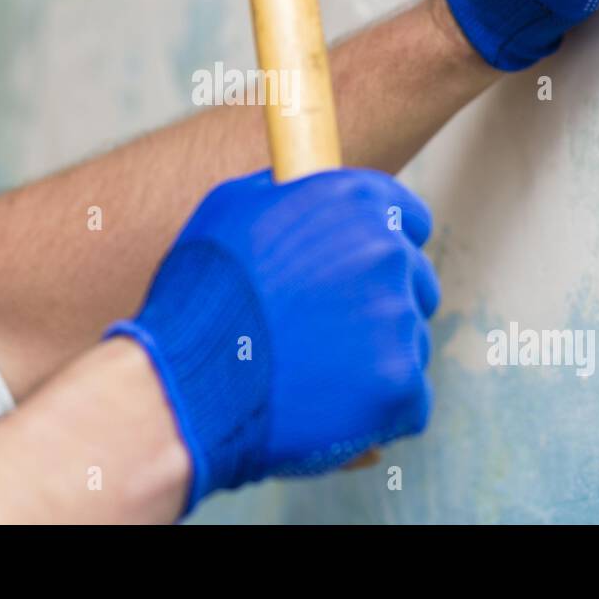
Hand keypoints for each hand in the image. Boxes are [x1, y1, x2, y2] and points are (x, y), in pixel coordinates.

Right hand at [107, 168, 438, 511]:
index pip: (408, 219)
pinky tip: (331, 409)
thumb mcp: (228, 210)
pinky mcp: (400, 385)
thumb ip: (282, 193)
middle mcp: (385, 251)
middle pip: (415, 281)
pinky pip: (410, 398)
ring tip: (314, 374)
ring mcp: (396, 319)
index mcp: (352, 201)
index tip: (365, 271)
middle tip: (329, 333)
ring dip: (376, 357)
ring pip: (409, 340)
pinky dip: (378, 410)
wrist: (182, 385)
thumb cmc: (197, 296)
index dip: (387, 245)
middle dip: (381, 304)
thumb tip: (298, 188)